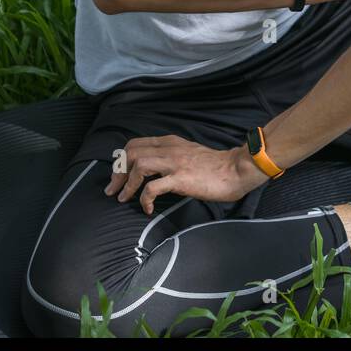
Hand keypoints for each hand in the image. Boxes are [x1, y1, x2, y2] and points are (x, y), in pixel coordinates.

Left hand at [104, 136, 267, 214]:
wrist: (236, 169)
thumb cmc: (216, 166)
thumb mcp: (189, 153)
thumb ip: (172, 156)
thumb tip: (156, 169)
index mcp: (170, 142)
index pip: (135, 144)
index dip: (122, 160)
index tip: (118, 176)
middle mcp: (169, 149)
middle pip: (131, 153)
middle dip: (118, 173)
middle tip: (114, 190)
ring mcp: (175, 163)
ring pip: (138, 166)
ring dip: (127, 184)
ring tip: (124, 198)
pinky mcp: (181, 179)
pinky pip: (152, 188)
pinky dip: (144, 199)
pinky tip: (147, 208)